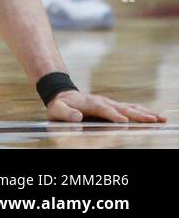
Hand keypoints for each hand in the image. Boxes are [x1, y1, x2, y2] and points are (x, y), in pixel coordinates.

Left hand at [45, 89, 166, 122]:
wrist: (63, 95)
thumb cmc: (60, 106)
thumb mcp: (56, 109)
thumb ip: (66, 113)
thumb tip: (77, 117)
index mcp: (89, 103)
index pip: (102, 108)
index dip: (112, 114)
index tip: (123, 121)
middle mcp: (103, 102)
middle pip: (122, 108)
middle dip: (136, 114)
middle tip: (151, 120)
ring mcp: (110, 104)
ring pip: (130, 108)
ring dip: (145, 113)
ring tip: (160, 118)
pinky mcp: (115, 107)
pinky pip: (131, 109)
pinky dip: (144, 112)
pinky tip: (156, 116)